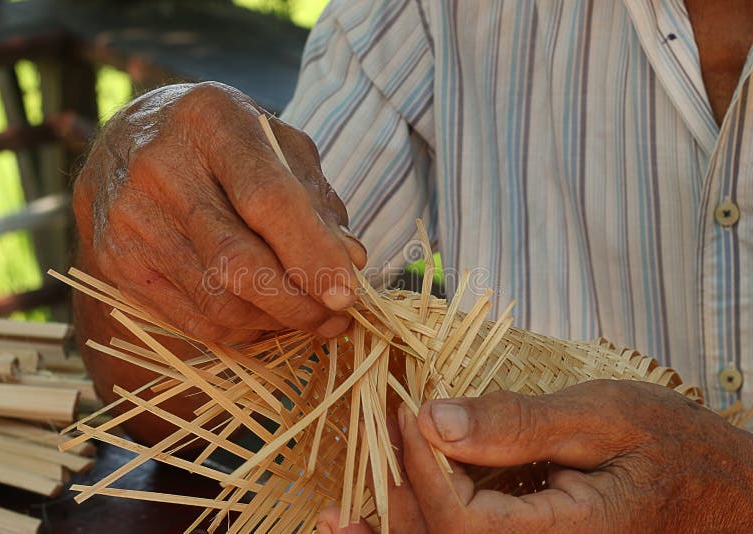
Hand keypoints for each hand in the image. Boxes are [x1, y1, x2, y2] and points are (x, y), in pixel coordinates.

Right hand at [73, 82, 366, 342]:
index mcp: (209, 120)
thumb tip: (350, 262)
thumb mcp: (275, 145)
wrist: (127, 143)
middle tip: (338, 316)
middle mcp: (159, 167)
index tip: (347, 294)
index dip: (311, 253)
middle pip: (238, 262)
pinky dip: (242, 328)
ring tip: (311, 316)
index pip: (266, 198)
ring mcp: (129, 219)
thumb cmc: (221, 143)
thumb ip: (314, 198)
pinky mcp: (115, 262)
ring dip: (276, 321)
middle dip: (299, 303)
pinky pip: (193, 319)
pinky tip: (266, 316)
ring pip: (218, 301)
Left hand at [321, 380, 752, 532]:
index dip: (420, 466)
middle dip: (398, 494)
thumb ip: (518, 423)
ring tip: (370, 480)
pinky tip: (421, 483)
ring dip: (405, 513)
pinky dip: (435, 515)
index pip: (460, 523)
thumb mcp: (604, 418)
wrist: (723, 495)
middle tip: (385, 432)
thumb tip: (433, 419)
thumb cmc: (676, 451)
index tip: (406, 410)